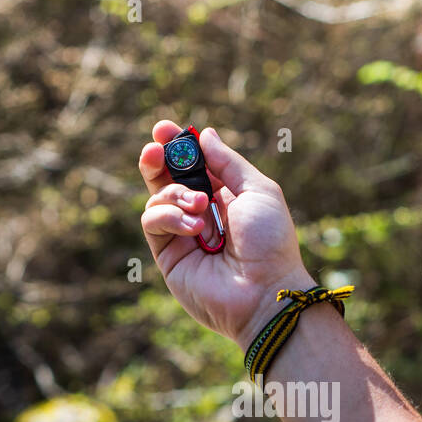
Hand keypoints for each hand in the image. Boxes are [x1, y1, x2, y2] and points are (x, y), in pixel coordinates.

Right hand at [138, 120, 311, 351]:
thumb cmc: (270, 243)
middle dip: (158, 159)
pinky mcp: (168, 255)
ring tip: (200, 205)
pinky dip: (168, 215)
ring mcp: (183, 235)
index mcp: (226, 197)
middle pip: (167, 178)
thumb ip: (228, 162)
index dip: (178, 145)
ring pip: (157, 197)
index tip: (165, 128)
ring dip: (174, 193)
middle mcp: (202, 214)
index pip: (194, 164)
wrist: (264, 293)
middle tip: (155, 147)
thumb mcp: (257, 191)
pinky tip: (192, 226)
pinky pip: (152, 222)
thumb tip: (204, 134)